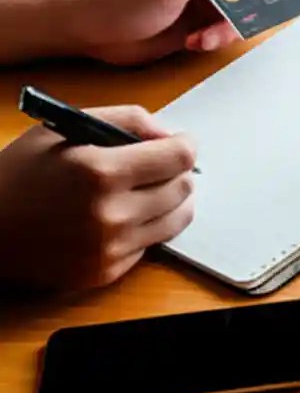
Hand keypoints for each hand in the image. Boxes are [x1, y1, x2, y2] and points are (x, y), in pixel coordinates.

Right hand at [0, 106, 196, 291]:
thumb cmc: (21, 171)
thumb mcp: (64, 127)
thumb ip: (125, 120)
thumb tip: (171, 135)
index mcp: (100, 172)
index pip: (179, 158)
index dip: (185, 146)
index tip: (181, 143)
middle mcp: (111, 214)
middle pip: (183, 189)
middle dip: (178, 173)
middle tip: (162, 167)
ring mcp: (110, 248)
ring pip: (177, 220)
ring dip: (172, 201)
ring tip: (152, 189)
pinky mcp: (106, 272)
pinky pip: (151, 244)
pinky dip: (146, 227)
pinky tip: (123, 216)